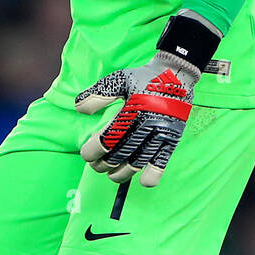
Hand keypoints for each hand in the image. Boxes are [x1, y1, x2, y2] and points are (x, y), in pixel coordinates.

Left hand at [75, 13, 219, 186]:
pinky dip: (155, 172)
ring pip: (139, 160)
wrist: (176, 73)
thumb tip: (78, 110)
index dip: (94, 150)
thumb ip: (98, 94)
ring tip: (111, 176)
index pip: (108, 137)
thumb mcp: (118, 79)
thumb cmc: (143, 77)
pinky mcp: (173, 137)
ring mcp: (162, 131)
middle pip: (121, 152)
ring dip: (122, 172)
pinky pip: (164, 159)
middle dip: (104, 163)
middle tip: (94, 166)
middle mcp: (148, 122)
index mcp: (132, 108)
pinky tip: (144, 182)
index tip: (85, 155)